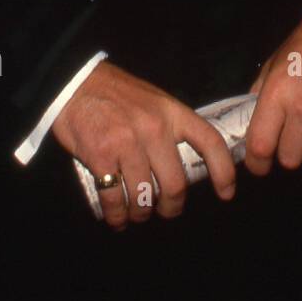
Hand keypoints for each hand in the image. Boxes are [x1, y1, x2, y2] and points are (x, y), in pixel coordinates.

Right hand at [50, 60, 235, 229]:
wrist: (75, 83)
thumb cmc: (114, 93)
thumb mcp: (152, 101)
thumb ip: (168, 127)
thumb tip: (179, 165)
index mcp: (172, 112)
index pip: (209, 142)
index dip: (223, 172)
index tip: (226, 193)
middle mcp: (154, 128)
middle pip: (175, 184)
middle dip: (171, 207)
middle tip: (165, 211)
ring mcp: (127, 143)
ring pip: (144, 196)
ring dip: (141, 213)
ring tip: (136, 215)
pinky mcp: (102, 156)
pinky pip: (115, 198)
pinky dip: (117, 215)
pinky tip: (116, 218)